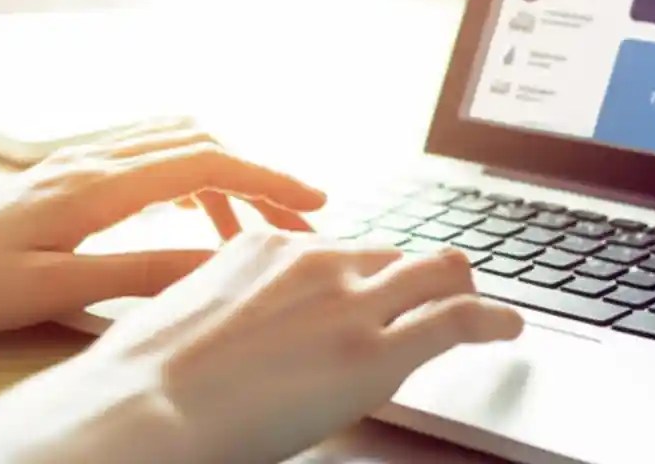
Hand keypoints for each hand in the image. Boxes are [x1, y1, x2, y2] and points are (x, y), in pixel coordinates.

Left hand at [0, 118, 326, 333]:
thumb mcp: (53, 290)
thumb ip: (138, 271)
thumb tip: (216, 262)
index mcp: (95, 185)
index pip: (204, 161)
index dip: (267, 176)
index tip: (314, 202)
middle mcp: (90, 159)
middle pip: (198, 143)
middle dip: (257, 174)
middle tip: (297, 220)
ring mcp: (75, 161)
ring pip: (172, 142)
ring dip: (223, 169)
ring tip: (252, 221)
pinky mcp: (62, 174)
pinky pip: (143, 154)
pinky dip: (185, 171)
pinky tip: (188, 207)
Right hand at [0, 232, 523, 463]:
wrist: (146, 406)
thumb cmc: (148, 376)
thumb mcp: (189, 315)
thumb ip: (232, 306)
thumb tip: (243, 329)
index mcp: (268, 249)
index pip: (341, 248)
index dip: (368, 270)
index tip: (379, 281)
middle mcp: (316, 262)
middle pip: (394, 254)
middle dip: (417, 276)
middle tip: (435, 294)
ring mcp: (350, 303)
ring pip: (435, 271)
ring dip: (463, 288)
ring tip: (484, 305)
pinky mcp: (376, 351)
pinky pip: (456, 318)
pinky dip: (492, 319)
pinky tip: (508, 328)